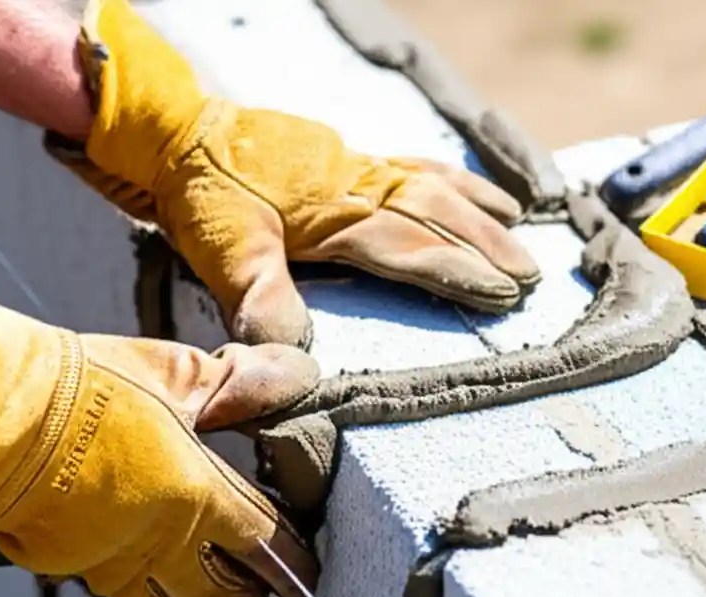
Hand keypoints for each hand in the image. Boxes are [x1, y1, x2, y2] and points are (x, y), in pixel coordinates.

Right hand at [0, 279, 320, 596]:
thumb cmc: (87, 386)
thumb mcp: (177, 371)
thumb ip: (244, 382)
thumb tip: (298, 379)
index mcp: (197, 495)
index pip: (262, 545)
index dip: (289, 562)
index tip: (302, 572)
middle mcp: (157, 542)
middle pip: (216, 593)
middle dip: (243, 594)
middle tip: (256, 590)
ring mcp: (106, 559)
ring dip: (189, 594)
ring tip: (202, 584)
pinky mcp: (62, 563)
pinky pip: (110, 585)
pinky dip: (134, 580)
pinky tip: (136, 563)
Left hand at [46, 0, 540, 346]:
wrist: (175, 132)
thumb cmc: (201, 195)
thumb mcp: (225, 252)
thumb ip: (262, 299)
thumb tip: (292, 354)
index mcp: (338, 213)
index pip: (412, 247)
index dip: (460, 271)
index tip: (504, 294)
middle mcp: (358, 184)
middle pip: (437, 213)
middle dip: (486, 244)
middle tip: (530, 274)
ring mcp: (354, 162)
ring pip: (431, 182)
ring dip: (477, 206)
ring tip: (519, 223)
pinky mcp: (342, 152)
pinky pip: (409, 160)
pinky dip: (444, 174)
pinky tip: (458, 184)